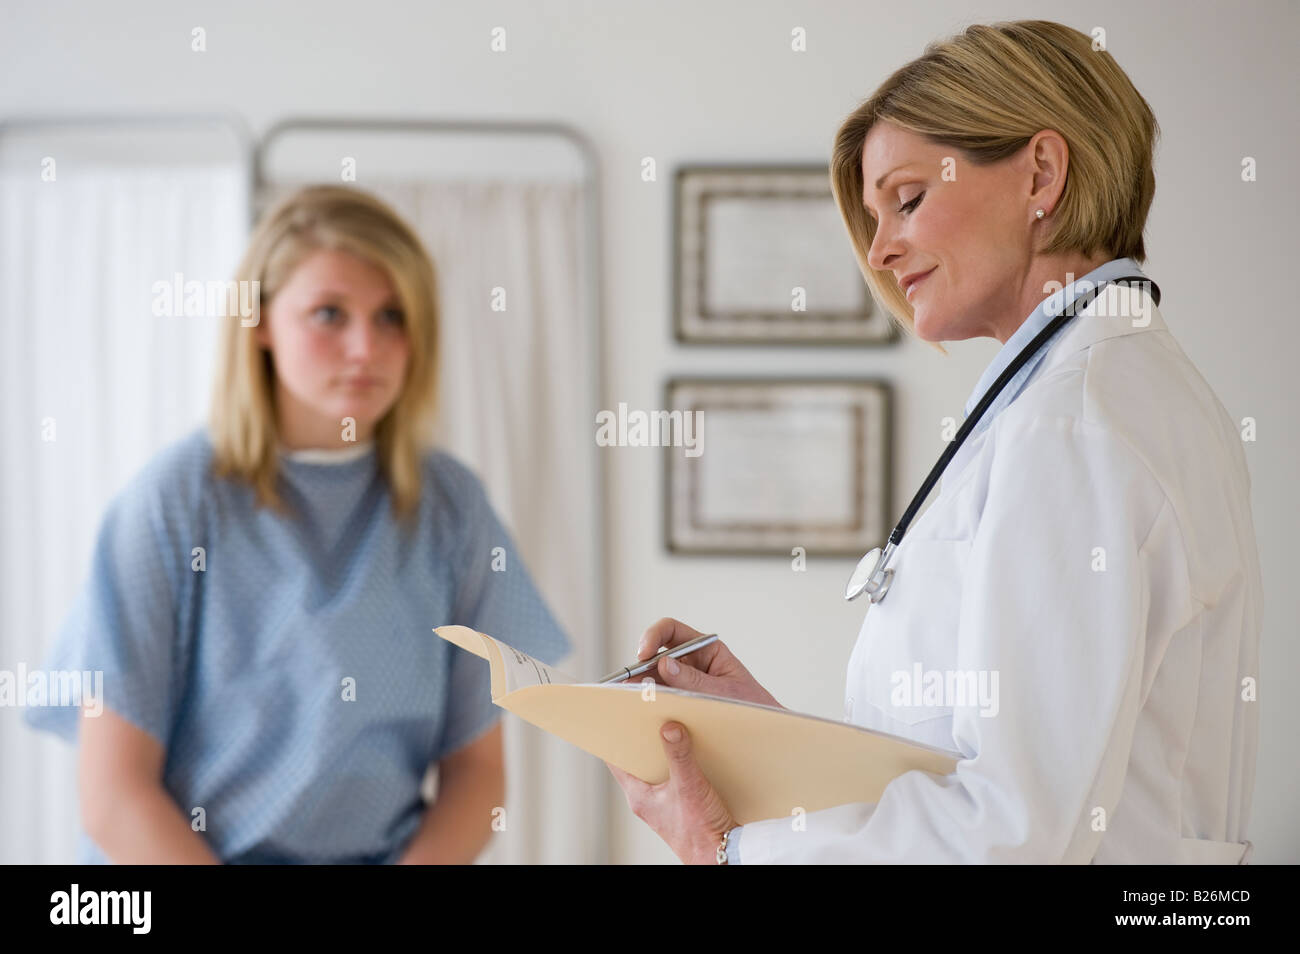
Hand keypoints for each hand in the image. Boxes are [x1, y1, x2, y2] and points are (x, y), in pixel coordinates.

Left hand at [606, 722, 736, 863]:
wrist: (718, 856)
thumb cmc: (698, 832)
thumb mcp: (688, 786)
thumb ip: (679, 755)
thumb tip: (669, 728)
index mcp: (639, 796)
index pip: (617, 762)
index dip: (615, 739)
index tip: (616, 720)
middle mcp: (648, 800)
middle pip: (640, 762)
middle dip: (646, 741)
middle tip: (650, 719)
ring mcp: (664, 803)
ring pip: (659, 770)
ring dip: (666, 752)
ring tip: (674, 731)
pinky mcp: (682, 805)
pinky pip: (675, 777)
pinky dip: (681, 764)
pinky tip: (694, 755)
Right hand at [626, 617, 781, 708]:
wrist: (767, 736)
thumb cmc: (754, 708)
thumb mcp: (724, 693)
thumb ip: (694, 681)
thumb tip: (663, 664)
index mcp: (706, 650)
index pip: (672, 631)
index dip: (653, 636)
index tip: (643, 653)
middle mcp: (691, 663)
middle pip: (656, 655)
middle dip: (640, 667)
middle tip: (626, 683)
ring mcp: (683, 683)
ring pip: (653, 678)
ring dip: (640, 687)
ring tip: (628, 699)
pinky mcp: (679, 703)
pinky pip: (659, 698)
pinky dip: (647, 703)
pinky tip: (639, 712)